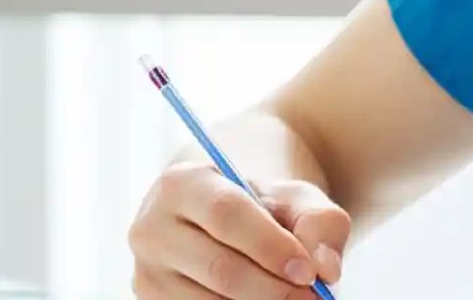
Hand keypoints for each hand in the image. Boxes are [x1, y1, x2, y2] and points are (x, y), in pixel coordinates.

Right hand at [129, 161, 350, 298]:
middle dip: (272, 288)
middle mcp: (151, 228)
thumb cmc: (263, 205)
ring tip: (294, 298)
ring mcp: (146, 272)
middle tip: (313, 297)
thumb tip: (326, 269)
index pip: (226, 214)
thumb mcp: (296, 197)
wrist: (227, 218)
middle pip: (219, 267)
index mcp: (181, 184)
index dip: (270, 246)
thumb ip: (319, 222)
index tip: (309, 272)